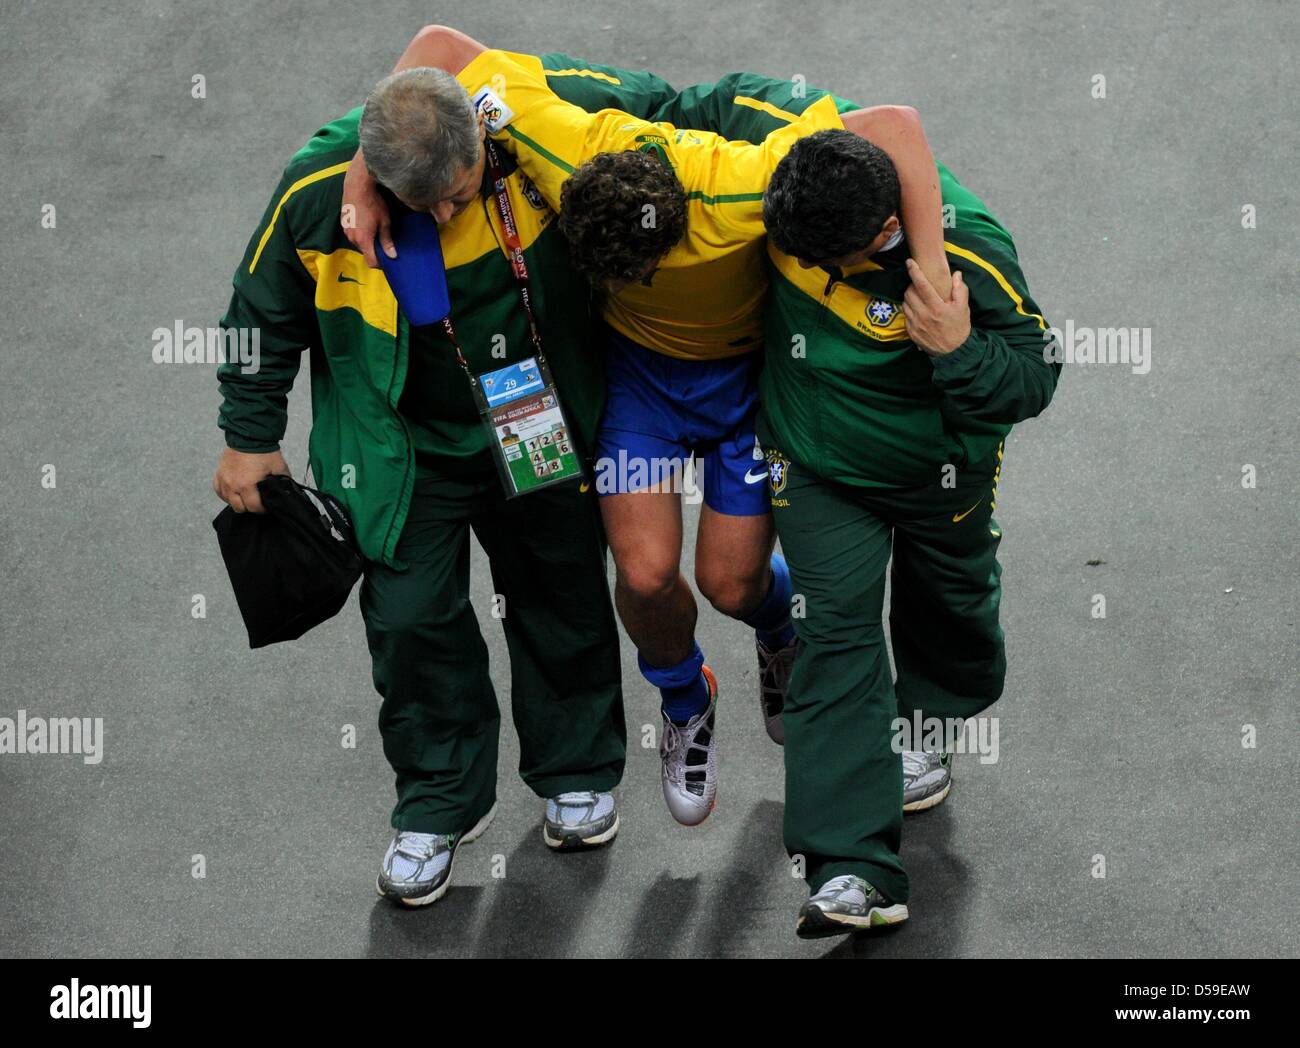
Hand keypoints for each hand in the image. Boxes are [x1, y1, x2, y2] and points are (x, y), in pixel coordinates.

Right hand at [212, 447, 290, 512]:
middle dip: (250, 507)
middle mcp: (232, 485)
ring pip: (228, 501)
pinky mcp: (219, 474)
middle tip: (258, 501)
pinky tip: (235, 492)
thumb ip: (282, 484)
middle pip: (239, 508)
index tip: (267, 506)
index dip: (263, 509)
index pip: (254, 507)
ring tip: (247, 496)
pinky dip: (227, 494)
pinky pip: (219, 491)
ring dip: (238, 501)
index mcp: (246, 485)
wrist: (249, 436)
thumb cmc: (264, 452)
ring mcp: (223, 480)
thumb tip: (285, 493)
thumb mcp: (279, 469)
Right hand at [342, 149, 394, 267]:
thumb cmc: (373, 203)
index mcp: (363, 240)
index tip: (388, 258)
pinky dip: (360, 232)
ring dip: (367, 240)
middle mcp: (352, 238)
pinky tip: (366, 221)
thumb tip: (392, 255)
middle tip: (385, 240)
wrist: (357, 186)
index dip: (380, 263)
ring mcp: (346, 231)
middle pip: (365, 252)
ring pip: (359, 243)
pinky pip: (353, 234)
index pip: (371, 262)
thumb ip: (387, 241)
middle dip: (375, 250)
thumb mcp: (385, 222)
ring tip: (375, 228)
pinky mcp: (343, 223)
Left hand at [903, 259, 970, 356]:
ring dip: (909, 297)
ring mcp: (915, 324)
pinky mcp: (911, 331)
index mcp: (936, 307)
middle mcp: (923, 315)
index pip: (921, 285)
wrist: (953, 351)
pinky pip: (905, 315)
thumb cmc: (959, 327)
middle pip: (909, 292)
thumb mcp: (963, 307)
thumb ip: (960, 289)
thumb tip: (956, 274)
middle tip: (919, 285)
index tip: (909, 262)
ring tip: (919, 298)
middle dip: (912, 285)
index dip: (914, 271)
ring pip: (905, 303)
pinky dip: (909, 309)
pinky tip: (918, 310)